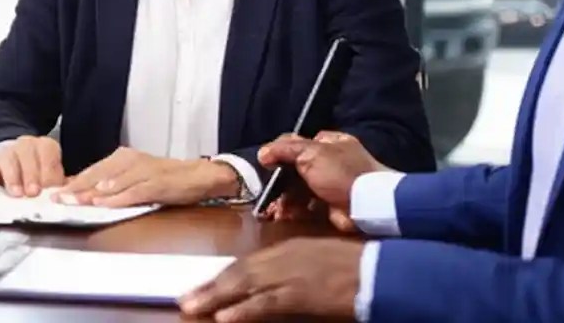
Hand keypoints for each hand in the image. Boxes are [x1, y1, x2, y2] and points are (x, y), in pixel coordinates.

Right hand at [0, 136, 63, 197]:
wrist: (15, 167)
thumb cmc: (38, 176)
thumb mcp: (53, 177)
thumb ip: (60, 184)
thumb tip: (71, 195)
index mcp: (44, 147)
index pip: (48, 152)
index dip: (49, 169)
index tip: (49, 186)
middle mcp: (25, 146)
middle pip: (27, 153)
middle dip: (31, 173)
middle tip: (33, 192)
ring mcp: (5, 154)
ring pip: (7, 159)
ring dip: (12, 177)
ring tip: (16, 193)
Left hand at [51, 147, 237, 207]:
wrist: (198, 175)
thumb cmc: (164, 179)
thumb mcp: (134, 177)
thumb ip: (111, 183)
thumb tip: (84, 194)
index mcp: (122, 158)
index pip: (92, 171)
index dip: (73, 183)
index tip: (55, 194)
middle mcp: (131, 161)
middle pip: (98, 175)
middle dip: (77, 189)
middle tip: (59, 199)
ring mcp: (144, 171)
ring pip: (113, 182)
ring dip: (93, 193)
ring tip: (76, 202)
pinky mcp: (157, 183)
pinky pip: (135, 191)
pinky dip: (119, 197)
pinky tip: (106, 203)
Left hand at [179, 238, 363, 321]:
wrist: (379, 270)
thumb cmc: (355, 264)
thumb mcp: (319, 257)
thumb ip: (294, 266)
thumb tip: (274, 281)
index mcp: (289, 248)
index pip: (247, 263)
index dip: (223, 276)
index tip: (203, 285)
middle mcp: (283, 258)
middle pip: (239, 272)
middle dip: (210, 286)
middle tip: (185, 298)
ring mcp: (290, 276)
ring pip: (244, 286)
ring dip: (216, 297)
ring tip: (192, 306)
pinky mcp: (299, 295)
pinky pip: (265, 303)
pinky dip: (244, 309)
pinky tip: (225, 316)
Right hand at [257, 131, 387, 232]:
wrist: (368, 204)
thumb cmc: (340, 171)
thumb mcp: (310, 153)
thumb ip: (284, 150)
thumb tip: (262, 153)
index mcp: (327, 144)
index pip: (298, 144)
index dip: (280, 153)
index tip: (266, 165)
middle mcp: (328, 162)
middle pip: (296, 169)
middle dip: (279, 182)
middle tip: (266, 193)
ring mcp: (329, 185)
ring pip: (299, 190)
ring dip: (284, 199)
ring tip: (275, 210)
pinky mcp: (329, 207)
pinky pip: (306, 207)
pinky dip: (294, 211)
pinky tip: (285, 216)